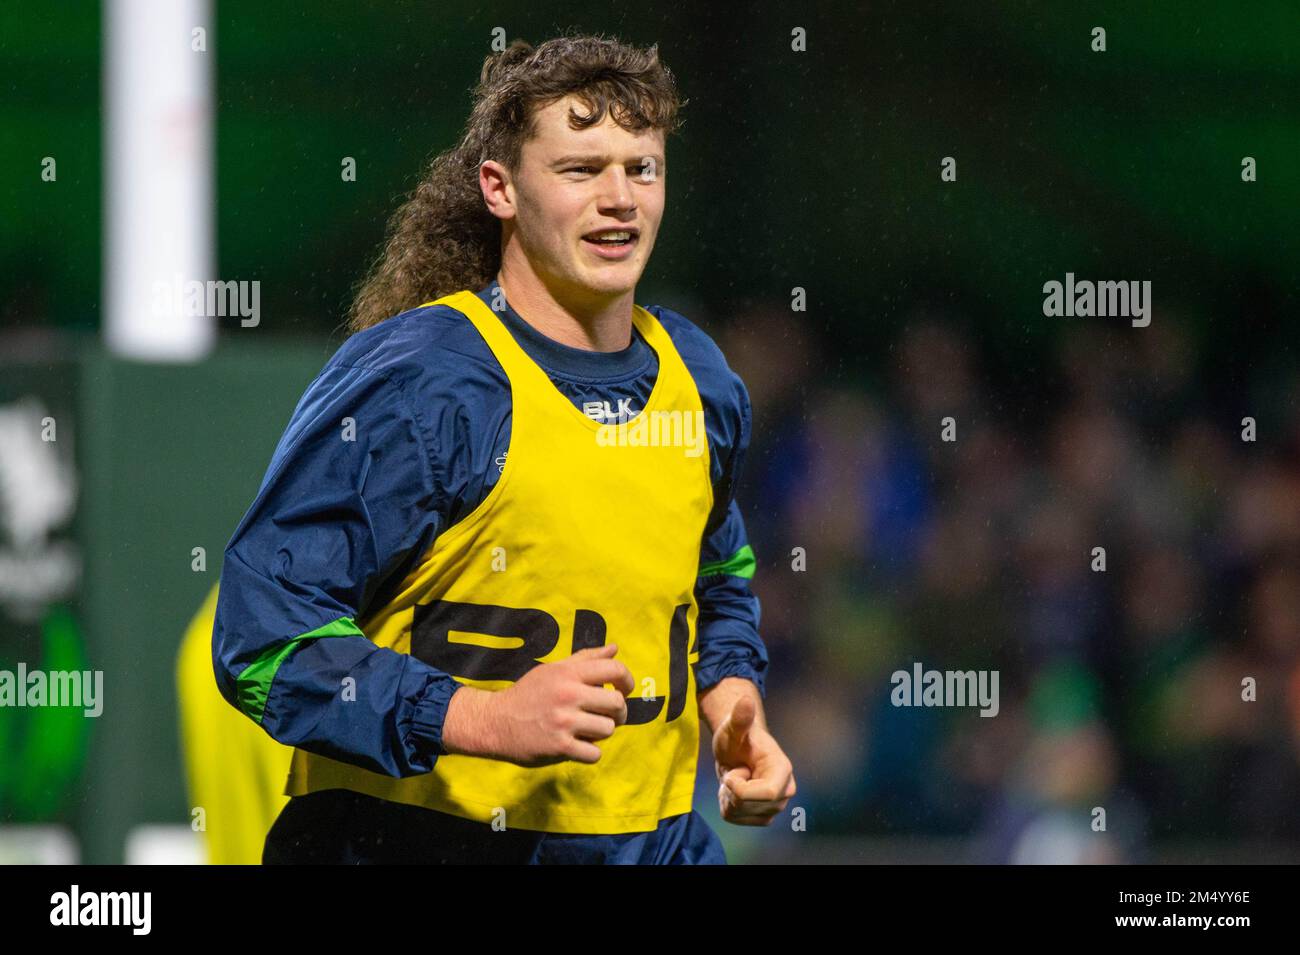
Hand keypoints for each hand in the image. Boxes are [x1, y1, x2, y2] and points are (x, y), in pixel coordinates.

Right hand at [442, 644, 633, 766]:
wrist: (494, 722)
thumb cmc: (528, 694)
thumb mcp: (553, 670)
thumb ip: (585, 659)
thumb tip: (614, 648)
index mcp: (568, 673)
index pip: (614, 669)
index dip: (627, 680)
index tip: (624, 689)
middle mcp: (567, 694)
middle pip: (617, 703)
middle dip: (619, 712)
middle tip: (608, 715)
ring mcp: (564, 721)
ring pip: (608, 729)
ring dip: (602, 733)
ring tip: (587, 729)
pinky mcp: (559, 746)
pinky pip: (594, 753)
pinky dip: (590, 752)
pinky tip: (577, 745)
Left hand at [712, 694, 795, 825]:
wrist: (737, 749)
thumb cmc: (737, 735)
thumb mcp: (733, 726)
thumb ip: (740, 717)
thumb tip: (746, 699)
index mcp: (783, 769)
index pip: (768, 793)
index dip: (742, 788)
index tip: (732, 773)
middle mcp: (785, 791)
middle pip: (748, 805)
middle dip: (732, 788)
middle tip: (735, 769)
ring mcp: (775, 807)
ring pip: (739, 813)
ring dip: (727, 796)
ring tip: (735, 776)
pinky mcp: (763, 817)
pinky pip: (734, 819)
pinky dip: (726, 804)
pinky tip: (732, 788)